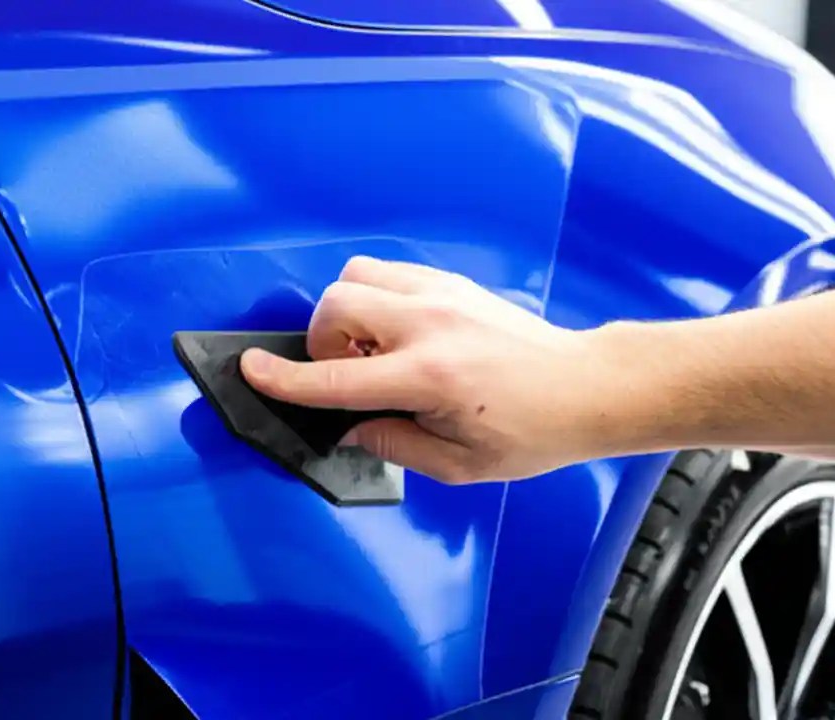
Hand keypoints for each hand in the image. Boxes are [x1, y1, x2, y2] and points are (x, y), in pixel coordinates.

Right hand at [239, 257, 623, 482]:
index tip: (251, 371)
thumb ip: (392, 443)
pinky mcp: (452, 283)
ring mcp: (442, 296)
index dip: (285, 379)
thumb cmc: (532, 431)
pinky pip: (388, 273)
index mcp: (430, 378)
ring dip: (346, 312)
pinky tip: (395, 335)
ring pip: (358, 275)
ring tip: (369, 351)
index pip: (336, 378)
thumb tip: (347, 426)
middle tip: (343, 373)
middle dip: (320, 341)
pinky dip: (375, 298)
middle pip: (336, 305)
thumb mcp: (458, 464)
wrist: (584, 387)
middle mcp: (430, 326)